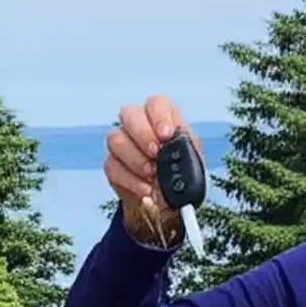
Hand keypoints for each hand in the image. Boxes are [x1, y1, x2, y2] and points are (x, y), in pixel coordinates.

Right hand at [104, 94, 203, 240]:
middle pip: (129, 113)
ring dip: (135, 159)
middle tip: (155, 154)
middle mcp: (138, 126)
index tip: (165, 135)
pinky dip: (130, 180)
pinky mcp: (112, 165)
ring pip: (115, 138)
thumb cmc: (181, 176)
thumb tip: (180, 147)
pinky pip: (112, 166)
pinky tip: (145, 188)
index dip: (159, 116)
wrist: (167, 203)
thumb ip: (188, 150)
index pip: (156, 103)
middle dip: (142, 134)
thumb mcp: (193, 161)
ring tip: (152, 175)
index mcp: (163, 120)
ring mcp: (122, 144)